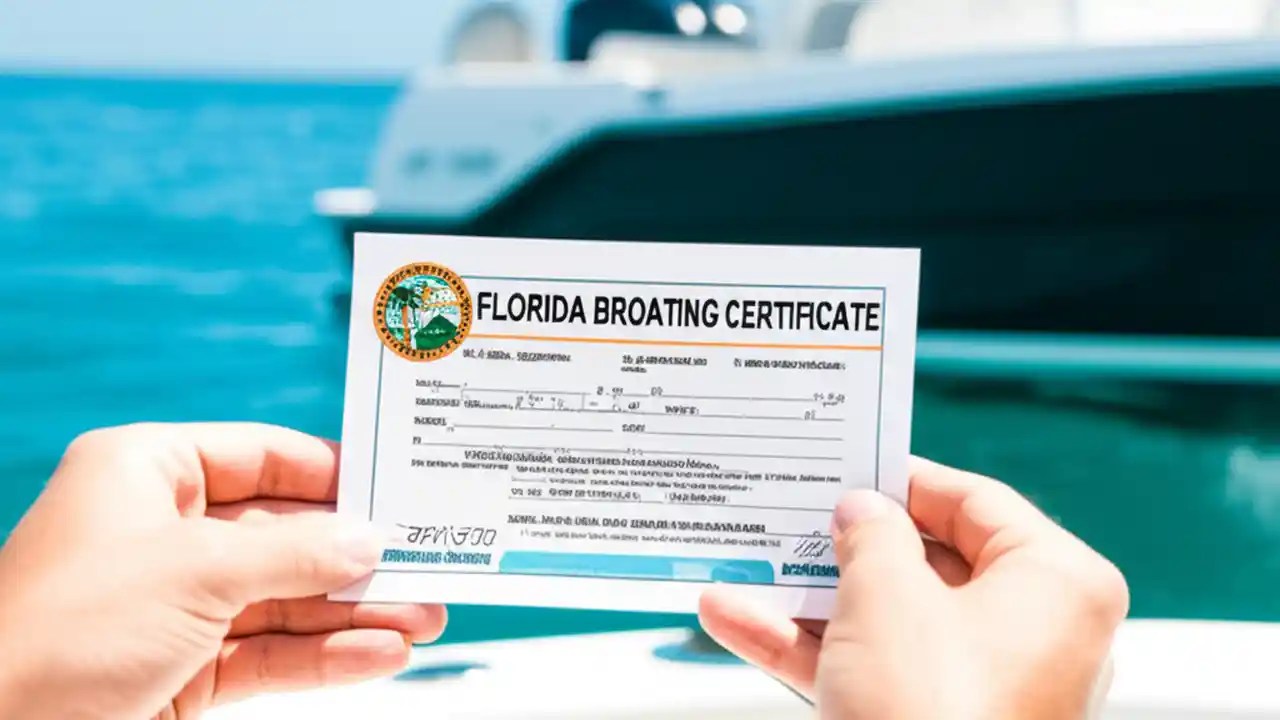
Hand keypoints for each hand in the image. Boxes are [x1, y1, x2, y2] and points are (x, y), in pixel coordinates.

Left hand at [0, 423, 445, 719]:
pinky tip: (378, 655)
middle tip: (427, 564)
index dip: (332, 472)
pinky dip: (323, 656)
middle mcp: (161, 533)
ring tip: (423, 619)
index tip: (397, 489)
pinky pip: (268, 652)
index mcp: (146, 473)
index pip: (261, 456)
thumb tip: (368, 541)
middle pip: (284, 534)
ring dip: (354, 612)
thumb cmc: (62, 633)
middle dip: (356, 556)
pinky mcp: (179, 671)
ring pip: (284, 599)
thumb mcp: (195, 572)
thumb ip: (294, 552)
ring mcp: (173, 605)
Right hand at [699, 457, 1127, 719]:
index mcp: (1057, 584)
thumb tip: (860, 511)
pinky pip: (875, 673)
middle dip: (842, 549)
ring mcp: (988, 689)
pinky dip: (812, 652)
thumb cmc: (931, 711)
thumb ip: (868, 536)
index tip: (847, 467)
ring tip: (740, 572)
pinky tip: (737, 623)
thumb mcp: (887, 597)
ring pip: (890, 624)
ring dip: (807, 603)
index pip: (975, 502)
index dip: (902, 481)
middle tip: (791, 519)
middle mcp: (1037, 635)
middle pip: (926, 565)